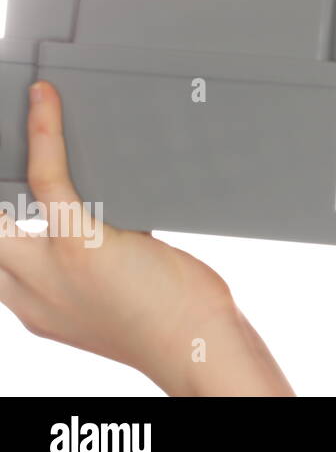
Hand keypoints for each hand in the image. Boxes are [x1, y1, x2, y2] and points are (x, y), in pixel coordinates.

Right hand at [0, 80, 292, 394]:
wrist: (199, 348)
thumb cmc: (177, 320)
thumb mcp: (121, 289)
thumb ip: (98, 255)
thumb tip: (107, 212)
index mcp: (36, 309)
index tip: (1, 202)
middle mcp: (31, 294)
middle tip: (2, 154)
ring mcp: (50, 269)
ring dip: (12, 157)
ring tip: (24, 113)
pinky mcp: (79, 245)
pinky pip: (47, 179)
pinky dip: (44, 134)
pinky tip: (45, 103)